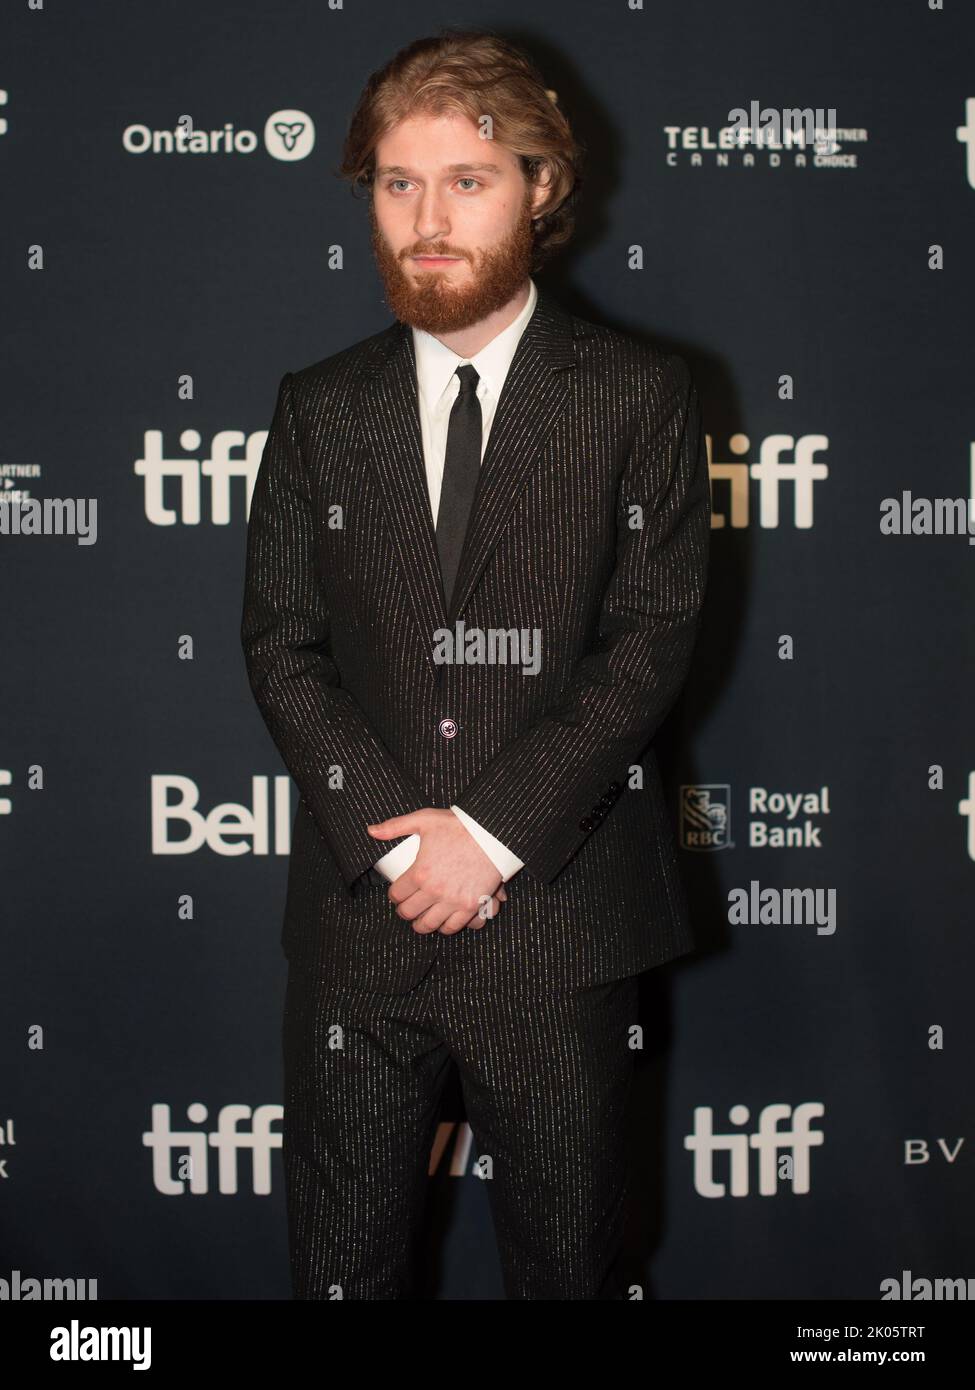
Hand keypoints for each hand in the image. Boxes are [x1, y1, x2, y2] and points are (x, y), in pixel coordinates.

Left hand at [367, 808, 507, 934]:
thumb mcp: (425, 820)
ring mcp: (453, 901)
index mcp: (420, 873)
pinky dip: (444, 927)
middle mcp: (434, 891)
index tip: (396, 894)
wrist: (492, 834)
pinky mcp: (471, 906)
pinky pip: (452, 927)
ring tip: (421, 918)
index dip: (393, 896)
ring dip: (421, 923)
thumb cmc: (459, 825)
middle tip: (407, 907)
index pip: (396, 895)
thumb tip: (371, 831)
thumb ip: (395, 826)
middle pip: (409, 913)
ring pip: (428, 925)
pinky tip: (441, 921)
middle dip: (404, 911)